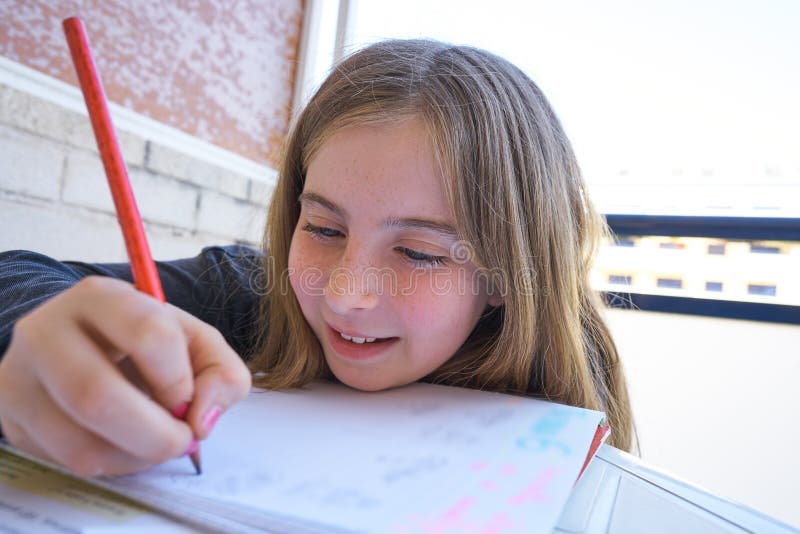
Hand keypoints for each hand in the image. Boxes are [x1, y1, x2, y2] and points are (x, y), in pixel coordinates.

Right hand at [0, 276, 250, 475]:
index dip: (178, 380)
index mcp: (101, 297)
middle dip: (155, 435)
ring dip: (135, 457)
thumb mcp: (194, 342)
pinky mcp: (11, 418)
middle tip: (182, 441)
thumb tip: (202, 419)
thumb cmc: (144, 342)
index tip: (187, 400)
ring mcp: (20, 376)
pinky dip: (111, 466)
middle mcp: (46, 330)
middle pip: (97, 396)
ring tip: (155, 444)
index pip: (148, 334)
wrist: (80, 344)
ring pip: (79, 442)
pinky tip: (125, 446)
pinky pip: (66, 461)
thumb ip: (221, 374)